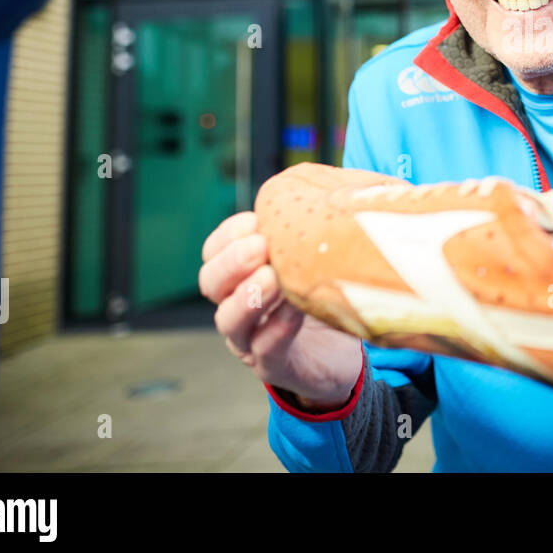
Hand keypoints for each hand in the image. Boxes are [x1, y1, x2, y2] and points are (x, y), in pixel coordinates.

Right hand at [198, 211, 364, 408]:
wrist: (341, 358)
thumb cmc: (322, 301)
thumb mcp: (314, 262)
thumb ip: (311, 233)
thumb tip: (335, 186)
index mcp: (241, 277)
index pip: (214, 252)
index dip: (228, 234)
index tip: (257, 219)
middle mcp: (238, 307)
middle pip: (211, 282)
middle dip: (232, 261)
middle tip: (259, 246)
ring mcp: (251, 339)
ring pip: (230, 319)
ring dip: (249, 295)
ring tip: (272, 277)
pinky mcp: (275, 366)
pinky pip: (265, 347)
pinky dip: (277, 327)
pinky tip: (295, 309)